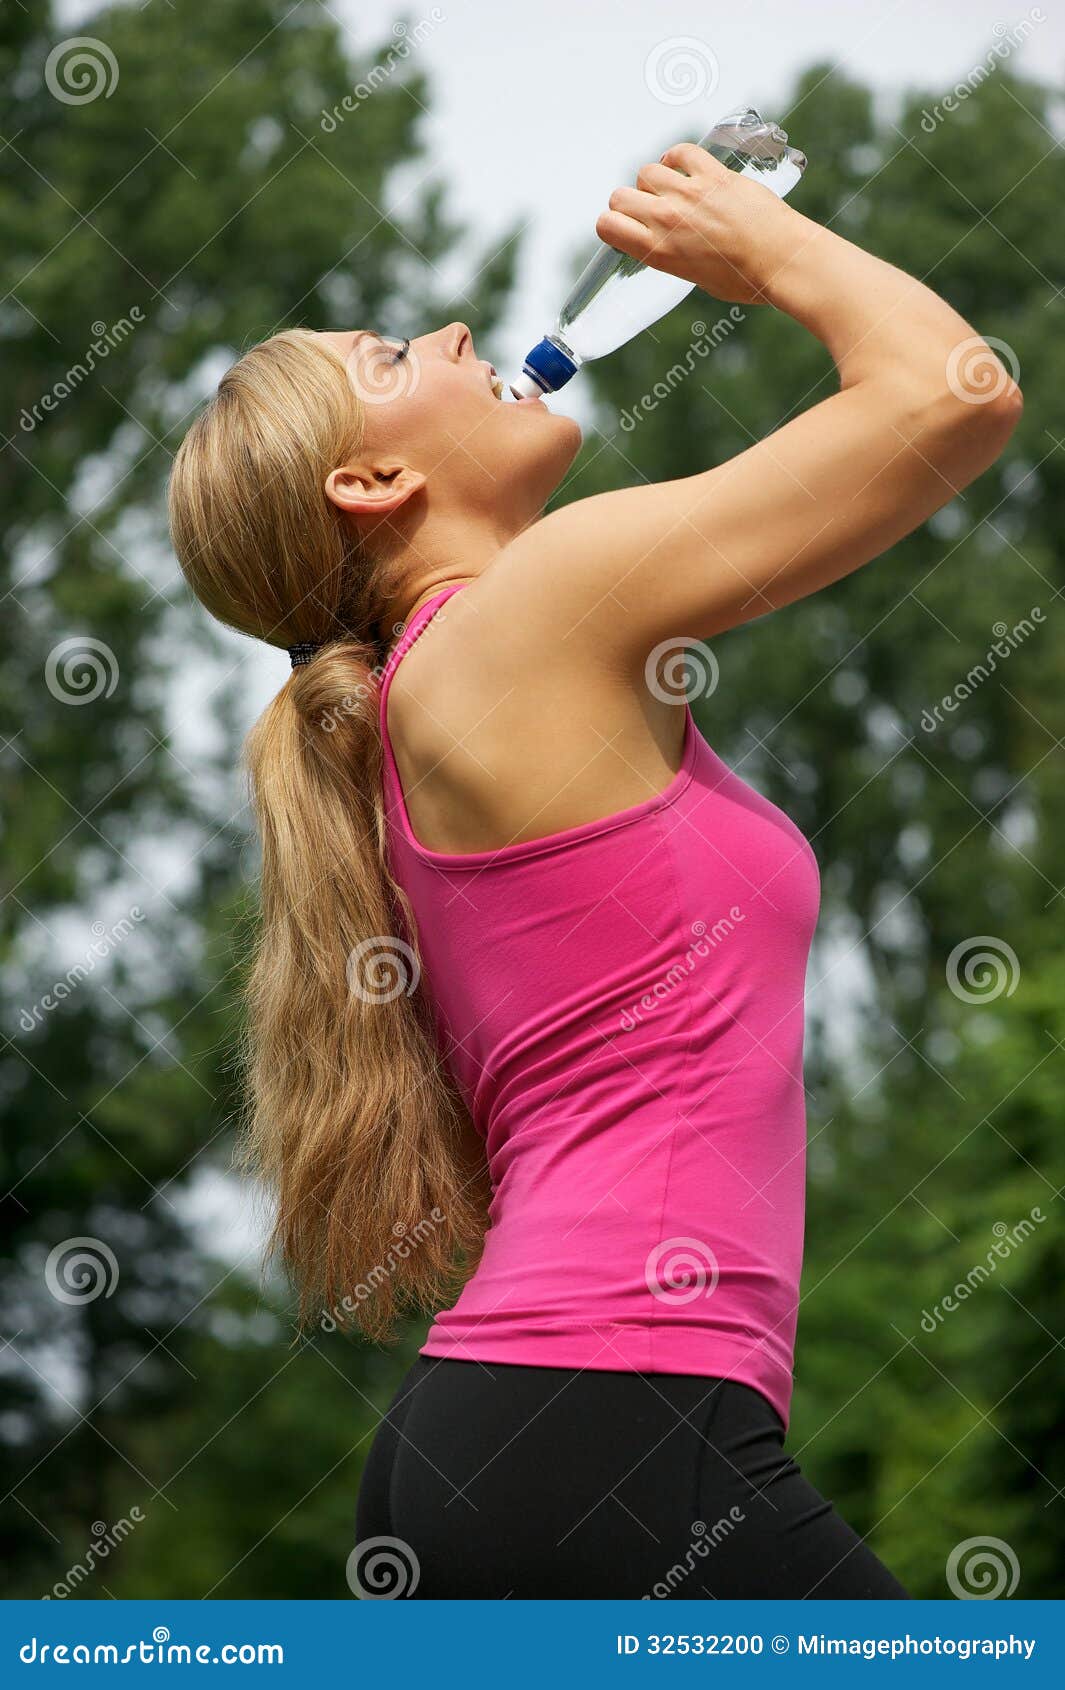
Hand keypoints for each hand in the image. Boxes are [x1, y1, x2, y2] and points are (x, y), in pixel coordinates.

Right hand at [594, 141, 799, 305]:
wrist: (781, 260)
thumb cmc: (745, 278)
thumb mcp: (695, 277)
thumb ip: (671, 254)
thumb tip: (665, 238)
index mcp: (659, 252)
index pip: (607, 225)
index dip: (611, 225)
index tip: (625, 228)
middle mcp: (667, 219)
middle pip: (621, 196)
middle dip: (630, 203)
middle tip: (649, 211)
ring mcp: (690, 192)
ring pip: (647, 171)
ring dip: (655, 180)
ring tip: (672, 191)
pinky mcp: (714, 174)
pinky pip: (681, 152)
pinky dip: (677, 158)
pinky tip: (685, 168)